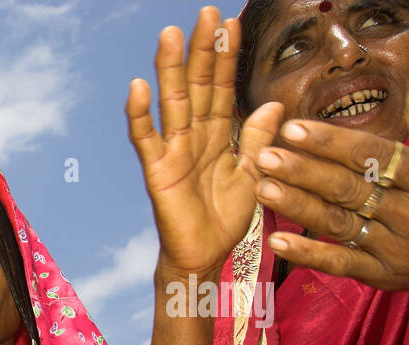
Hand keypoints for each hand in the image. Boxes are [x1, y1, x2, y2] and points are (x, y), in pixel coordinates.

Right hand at [126, 7, 283, 277]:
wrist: (204, 256)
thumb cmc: (225, 220)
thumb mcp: (254, 176)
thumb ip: (258, 141)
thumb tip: (270, 105)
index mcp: (218, 136)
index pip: (222, 88)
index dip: (226, 58)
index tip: (231, 23)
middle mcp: (193, 137)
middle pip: (197, 86)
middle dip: (202, 51)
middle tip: (206, 13)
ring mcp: (173, 152)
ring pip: (172, 103)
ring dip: (170, 69)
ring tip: (170, 34)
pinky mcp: (157, 172)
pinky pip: (146, 139)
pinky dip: (140, 115)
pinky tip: (138, 87)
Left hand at [252, 83, 408, 291]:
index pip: (373, 156)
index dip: (332, 142)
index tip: (292, 128)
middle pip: (349, 188)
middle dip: (304, 171)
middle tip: (265, 156)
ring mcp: (394, 245)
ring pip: (339, 222)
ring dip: (298, 206)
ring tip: (263, 188)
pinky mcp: (382, 274)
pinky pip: (341, 262)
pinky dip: (309, 253)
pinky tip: (277, 240)